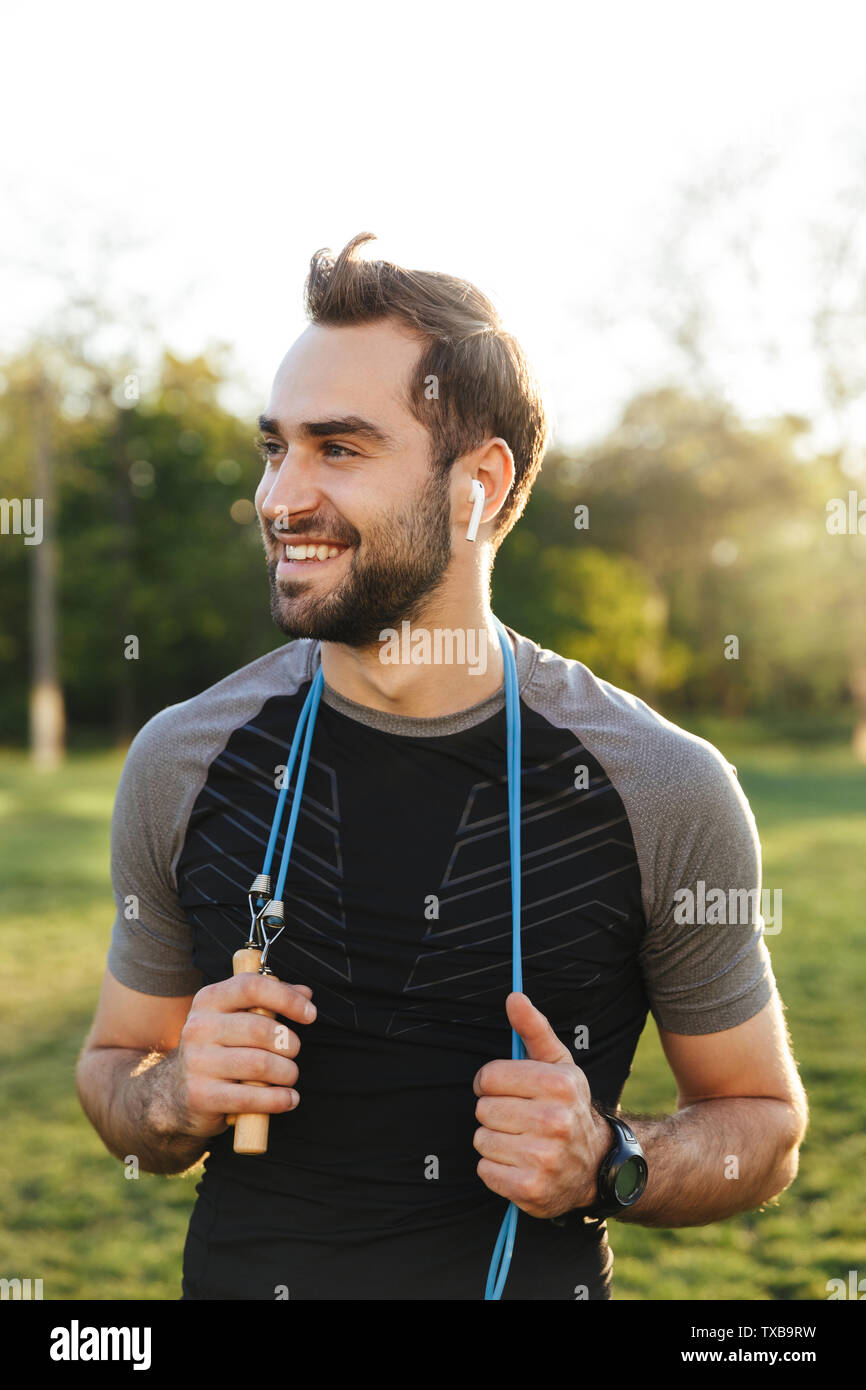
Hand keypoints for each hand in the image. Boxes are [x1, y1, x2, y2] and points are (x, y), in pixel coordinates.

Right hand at [160, 975, 315, 1139]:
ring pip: (261, 1064)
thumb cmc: (217, 1048)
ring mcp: (197, 1062)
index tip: (310, 1015)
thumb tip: (306, 994)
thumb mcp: (235, 1017)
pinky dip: (278, 1100)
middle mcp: (199, 1027)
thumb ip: (270, 1001)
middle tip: (292, 1052)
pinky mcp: (201, 1096)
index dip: (287, 998)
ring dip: (287, 1073)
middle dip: (289, 1044)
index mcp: (210, 1000)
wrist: (173, 1093)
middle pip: (261, 1029)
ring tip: (289, 1076)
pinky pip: (251, 1098)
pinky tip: (288, 1099)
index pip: (252, 987)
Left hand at [473, 993, 610, 1218]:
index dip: (491, 1083)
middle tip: (519, 1118)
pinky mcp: (532, 1189)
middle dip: (495, 1113)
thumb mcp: (558, 1064)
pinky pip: (485, 1171)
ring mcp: (544, 1158)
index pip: (489, 1077)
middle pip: (483, 1109)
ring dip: (494, 1142)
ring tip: (521, 1141)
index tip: (507, 1090)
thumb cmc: (567, 1106)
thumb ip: (533, 1028)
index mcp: (558, 1085)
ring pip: (481, 1140)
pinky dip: (496, 1169)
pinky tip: (519, 1164)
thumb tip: (513, 997)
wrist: (596, 1164)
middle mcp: (554, 1122)